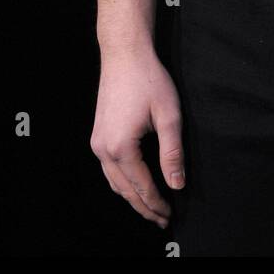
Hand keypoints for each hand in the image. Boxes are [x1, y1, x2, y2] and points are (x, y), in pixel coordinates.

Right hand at [90, 45, 183, 228]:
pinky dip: (123, 181)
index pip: (142, 186)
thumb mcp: (169, 115)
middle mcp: (103, 149)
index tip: (170, 216)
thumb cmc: (148, 79)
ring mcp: (97, 142)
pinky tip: (135, 183)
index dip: (157, 204)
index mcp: (121, 147)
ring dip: (132, 196)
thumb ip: (172, 153)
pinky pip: (108, 168)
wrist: (124, 53)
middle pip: (124, 190)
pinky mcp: (98, 134)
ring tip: (150, 206)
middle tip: (162, 219)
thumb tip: (177, 184)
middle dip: (144, 207)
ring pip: (114, 181)